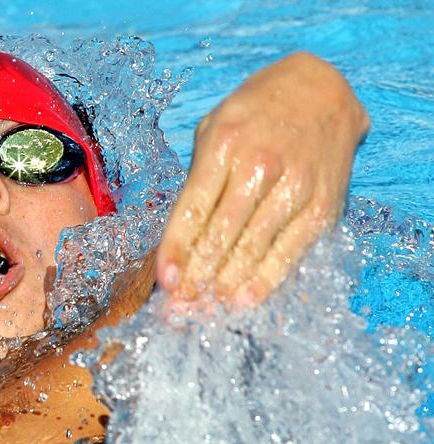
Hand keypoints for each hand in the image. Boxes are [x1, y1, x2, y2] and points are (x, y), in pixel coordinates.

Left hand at [155, 52, 369, 306]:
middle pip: (220, 235)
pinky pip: (289, 251)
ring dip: (226, 284)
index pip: (193, 209)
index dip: (176, 250)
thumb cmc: (257, 115)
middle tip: (182, 304)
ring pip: (252, 247)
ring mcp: (294, 186)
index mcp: (224, 144)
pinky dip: (265, 280)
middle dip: (197, 275)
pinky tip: (244, 300)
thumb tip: (181, 239)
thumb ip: (198, 179)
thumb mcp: (216, 127)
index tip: (165, 281)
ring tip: (207, 307)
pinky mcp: (322, 205)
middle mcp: (260, 165)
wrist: (324, 90)